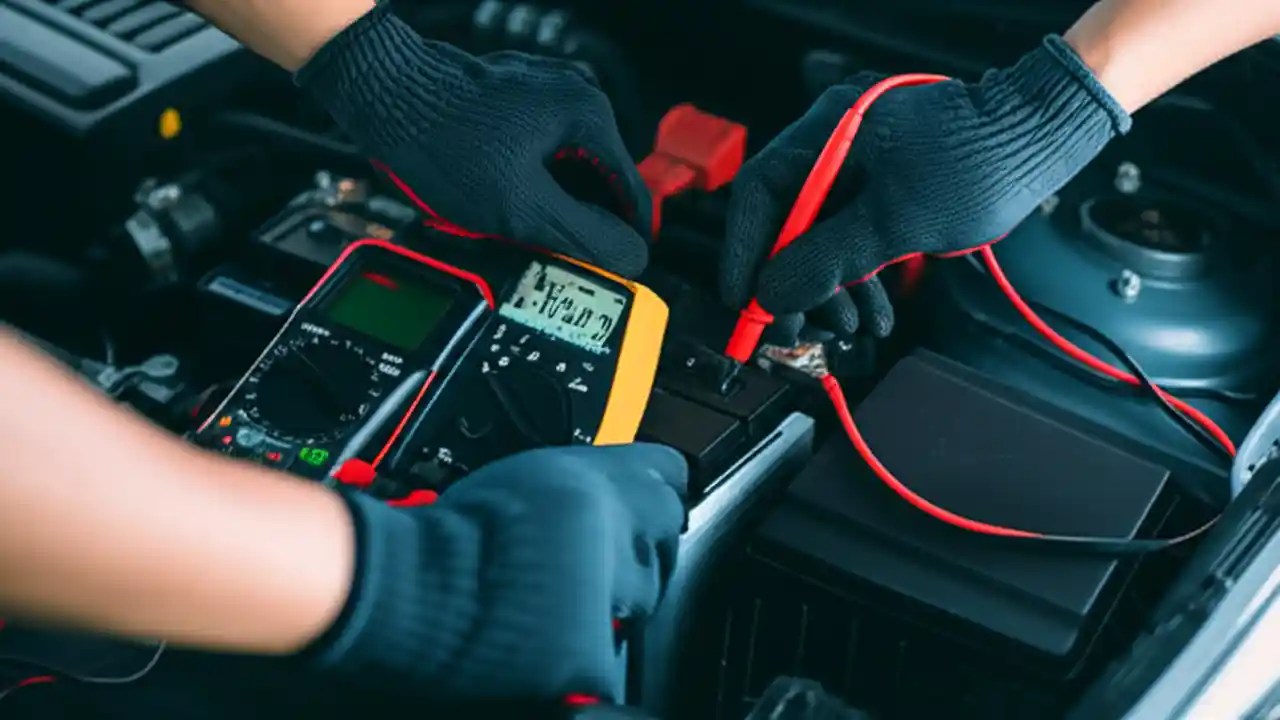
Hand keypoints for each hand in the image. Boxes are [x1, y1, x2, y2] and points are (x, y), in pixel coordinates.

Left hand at [296, 4, 651, 275]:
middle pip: (598, 182)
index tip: (615, 272)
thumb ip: (583, 237)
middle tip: (556, 258)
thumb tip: (631, 258)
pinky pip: (537, 153)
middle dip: (579, 222)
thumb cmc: (445, 144)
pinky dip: (526, 182)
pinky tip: (499, 204)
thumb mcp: (522, 207)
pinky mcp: (512, 100)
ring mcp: (542, 94)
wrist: (381, 95)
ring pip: (565, 170)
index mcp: (589, 117)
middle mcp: (574, 97)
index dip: (625, 240)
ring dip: (550, 204)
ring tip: (519, 231)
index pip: (632, 193)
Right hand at [307, 443, 686, 702]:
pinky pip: (615, 657)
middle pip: (667, 532)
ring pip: (649, 592)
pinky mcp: (592, 648)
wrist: (398, 588)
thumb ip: (578, 484)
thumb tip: (610, 496)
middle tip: (602, 563)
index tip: (654, 505)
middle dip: (642, 547)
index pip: (669, 473)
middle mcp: (608, 525)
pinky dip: (590, 658)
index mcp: (588, 478)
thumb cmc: (437, 537)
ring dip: (620, 598)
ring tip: (563, 602)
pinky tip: (554, 643)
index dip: (660, 492)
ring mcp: (606, 587)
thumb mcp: (519, 479)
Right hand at [720, 36, 1130, 343]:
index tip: (743, 299)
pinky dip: (859, 279)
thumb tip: (773, 294)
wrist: (1044, 140)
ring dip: (830, 291)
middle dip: (793, 284)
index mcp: (827, 133)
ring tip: (849, 327)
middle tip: (792, 330)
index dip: (744, 251)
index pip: (758, 192)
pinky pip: (855, 239)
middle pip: (788, 223)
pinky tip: (873, 312)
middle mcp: (836, 146)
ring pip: (822, 239)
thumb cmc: (979, 163)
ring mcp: (862, 168)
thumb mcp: (893, 222)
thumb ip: (826, 260)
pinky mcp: (887, 190)